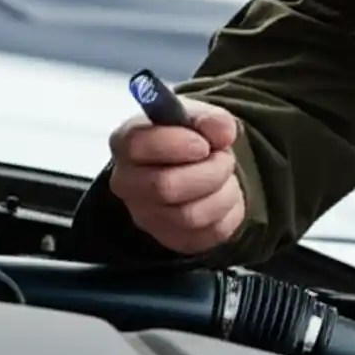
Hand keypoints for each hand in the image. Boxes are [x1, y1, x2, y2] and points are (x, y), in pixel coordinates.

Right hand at [108, 98, 244, 254]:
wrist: (197, 166)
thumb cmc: (188, 137)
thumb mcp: (198, 116)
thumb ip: (210, 118)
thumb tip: (222, 130)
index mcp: (125, 143)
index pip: (136, 146)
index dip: (176, 144)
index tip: (203, 144)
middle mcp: (128, 184)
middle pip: (165, 187)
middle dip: (208, 170)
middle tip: (224, 158)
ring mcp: (147, 216)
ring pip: (192, 215)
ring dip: (223, 190)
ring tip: (225, 174)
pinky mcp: (174, 238)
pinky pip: (210, 232)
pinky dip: (229, 210)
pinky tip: (222, 194)